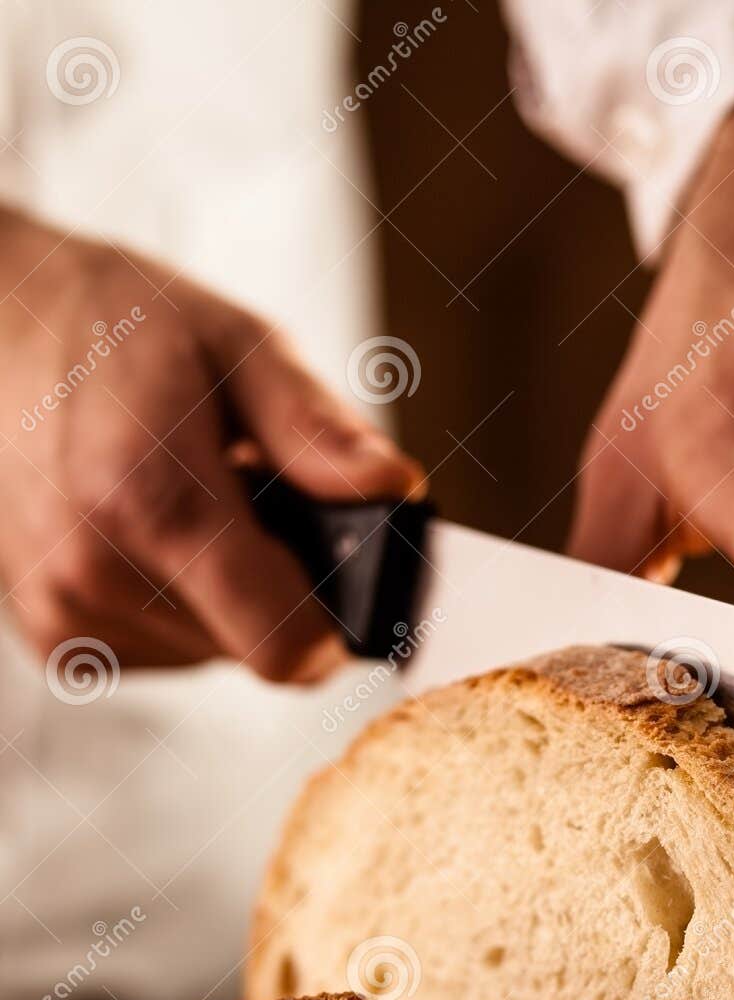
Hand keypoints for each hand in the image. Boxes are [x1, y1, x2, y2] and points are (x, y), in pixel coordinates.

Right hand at [0, 209, 421, 680]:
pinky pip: (163, 649)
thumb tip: (394, 491)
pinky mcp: (52, 637)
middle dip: (276, 583)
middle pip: (254, 650)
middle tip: (247, 496)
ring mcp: (65, 613)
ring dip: (223, 591)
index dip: (337, 621)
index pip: (287, 649)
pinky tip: (145, 530)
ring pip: (211, 652)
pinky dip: (176, 601)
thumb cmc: (123, 326)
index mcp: (150, 503)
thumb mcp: (240, 345)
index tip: (339, 566)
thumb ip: (318, 430)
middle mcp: (94, 574)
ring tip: (186, 500)